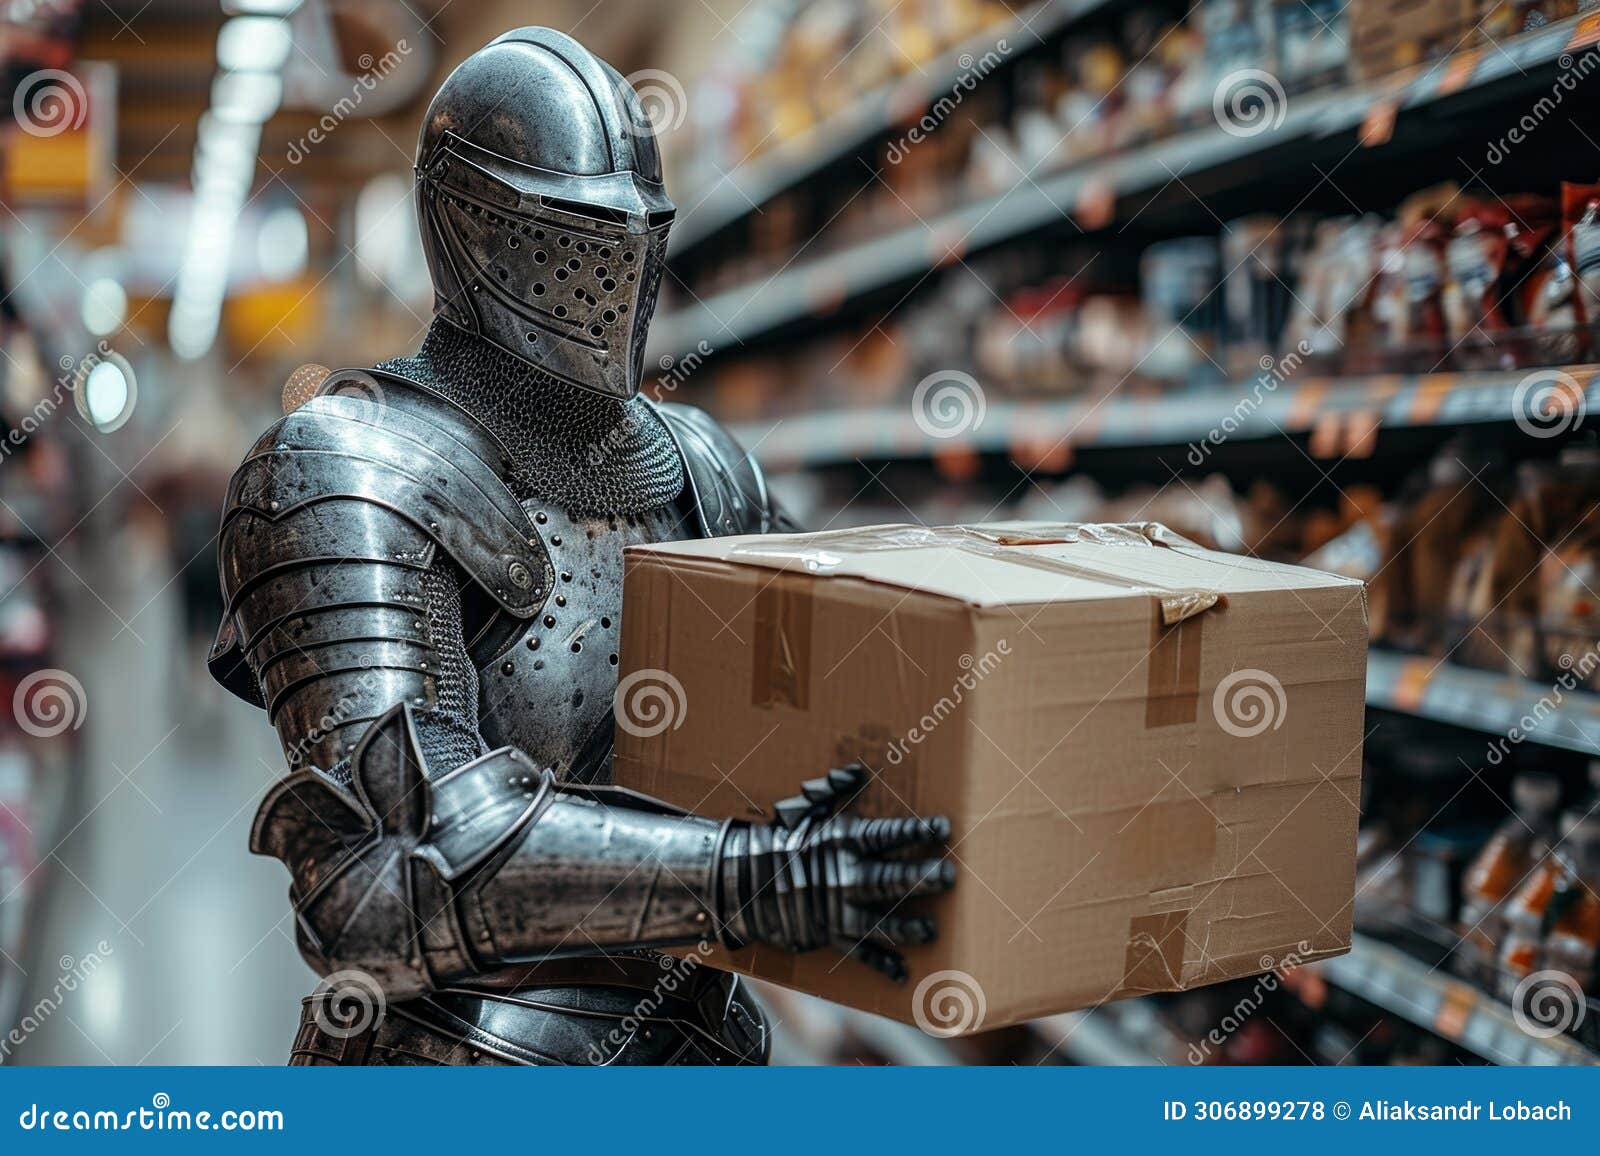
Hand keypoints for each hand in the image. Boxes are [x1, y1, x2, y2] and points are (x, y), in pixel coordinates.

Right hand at [716, 765, 954, 980]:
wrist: (741, 880)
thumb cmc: (779, 838)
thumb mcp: (806, 807)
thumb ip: (836, 789)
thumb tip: (860, 772)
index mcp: (842, 841)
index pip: (887, 835)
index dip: (917, 831)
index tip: (944, 828)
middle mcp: (843, 876)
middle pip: (890, 878)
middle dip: (922, 878)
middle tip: (949, 876)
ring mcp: (836, 909)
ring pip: (880, 921)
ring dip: (908, 927)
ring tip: (931, 931)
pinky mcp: (828, 934)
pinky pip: (859, 953)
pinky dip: (881, 964)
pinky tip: (902, 973)